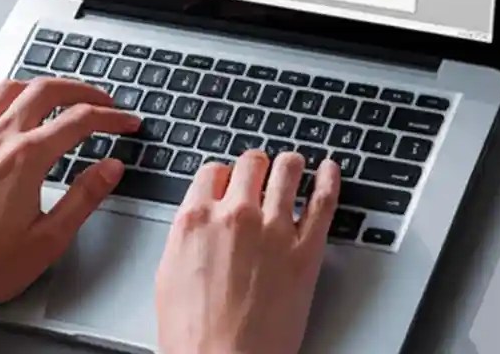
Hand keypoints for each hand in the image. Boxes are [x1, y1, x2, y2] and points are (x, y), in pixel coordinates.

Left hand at [0, 78, 139, 316]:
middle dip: (83, 91)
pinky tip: (9, 101)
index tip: (127, 122)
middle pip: (46, 91)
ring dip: (41, 85)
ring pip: (9, 89)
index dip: (112, 118)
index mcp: (26, 160)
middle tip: (104, 102)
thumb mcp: (51, 238)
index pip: (80, 121)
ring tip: (62, 94)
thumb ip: (85, 196)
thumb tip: (112, 168)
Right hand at [155, 151, 340, 353]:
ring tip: (294, 166)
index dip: (225, 175)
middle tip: (262, 174)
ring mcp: (274, 229)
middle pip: (252, 162)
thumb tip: (198, 222)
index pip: (214, 171)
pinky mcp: (306, 249)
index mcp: (196, 220)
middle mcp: (236, 216)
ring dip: (291, 164)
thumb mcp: (169, 277)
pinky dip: (329, 178)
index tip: (232, 181)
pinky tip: (329, 169)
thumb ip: (187, 238)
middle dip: (256, 166)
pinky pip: (323, 199)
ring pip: (288, 169)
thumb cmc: (194, 336)